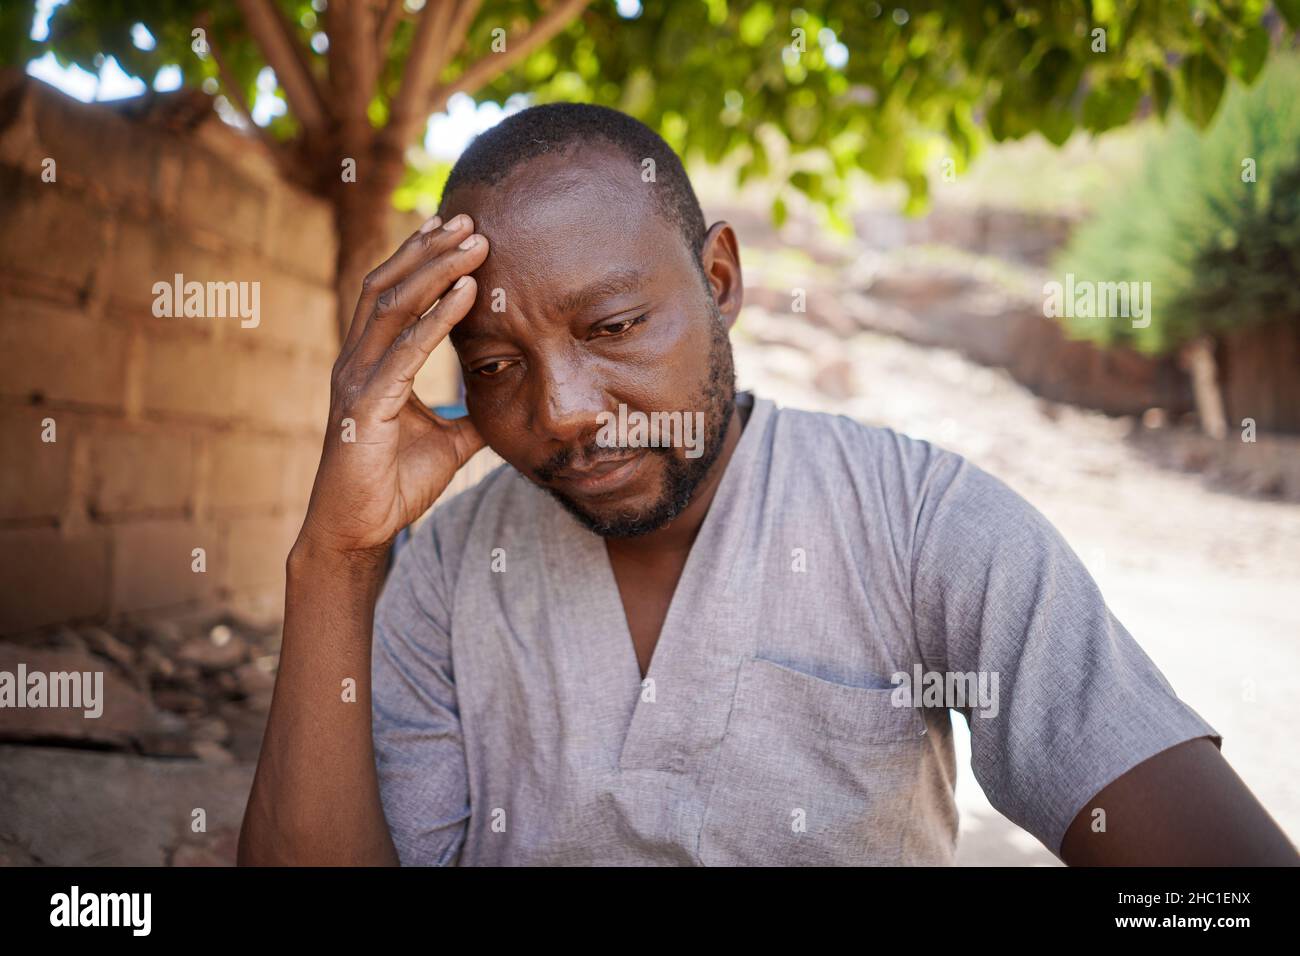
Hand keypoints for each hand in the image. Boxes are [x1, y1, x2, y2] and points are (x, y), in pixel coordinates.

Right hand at [297, 213, 489, 558]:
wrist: (358, 532)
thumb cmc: (392, 485)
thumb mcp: (447, 442)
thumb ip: (470, 415)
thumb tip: (507, 403)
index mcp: (370, 364)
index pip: (393, 295)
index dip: (422, 258)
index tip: (458, 229)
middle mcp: (356, 361)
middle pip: (391, 285)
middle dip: (430, 248)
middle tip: (470, 218)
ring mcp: (356, 381)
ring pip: (394, 306)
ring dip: (437, 269)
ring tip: (475, 241)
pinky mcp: (366, 406)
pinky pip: (406, 351)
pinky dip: (438, 318)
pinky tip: (466, 293)